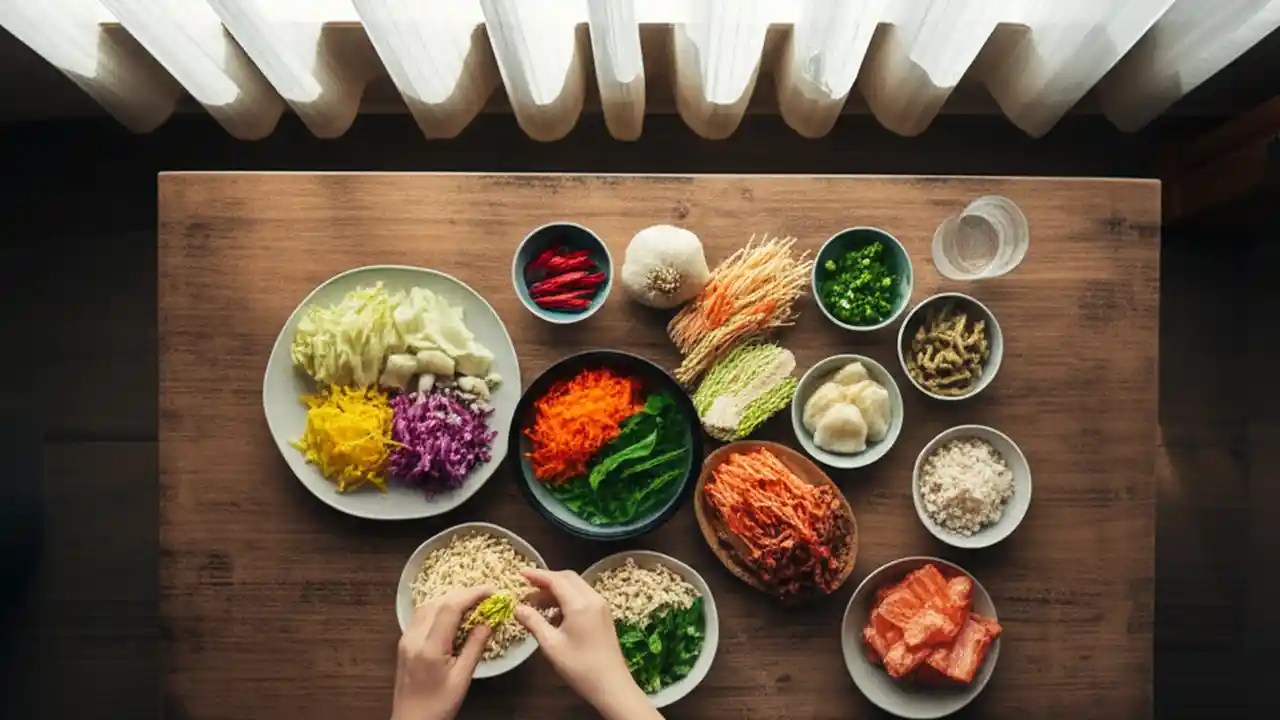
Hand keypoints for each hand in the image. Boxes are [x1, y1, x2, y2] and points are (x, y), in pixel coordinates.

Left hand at [392, 586, 492, 719]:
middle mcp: (413, 639)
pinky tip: (452, 614)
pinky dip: (439, 608)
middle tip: (485, 595)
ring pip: (427, 606)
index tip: (492, 591)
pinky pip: (421, 616)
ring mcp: (406, 640)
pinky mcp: (404, 644)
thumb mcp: (462, 678)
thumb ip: (475, 646)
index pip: (450, 608)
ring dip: (449, 599)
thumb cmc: (438, 706)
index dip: (472, 595)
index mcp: (429, 648)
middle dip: (463, 594)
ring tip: (472, 601)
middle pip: (438, 602)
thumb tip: (489, 621)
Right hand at [514, 569, 660, 719]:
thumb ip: (534, 622)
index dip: (537, 575)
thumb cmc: (579, 666)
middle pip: (568, 578)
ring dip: (557, 590)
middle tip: (527, 588)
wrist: (611, 685)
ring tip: (536, 603)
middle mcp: (593, 598)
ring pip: (576, 587)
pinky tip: (554, 614)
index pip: (556, 580)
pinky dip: (567, 598)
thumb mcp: (551, 645)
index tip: (520, 573)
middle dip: (547, 580)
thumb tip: (517, 608)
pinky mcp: (604, 615)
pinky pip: (583, 597)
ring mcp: (601, 606)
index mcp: (580, 603)